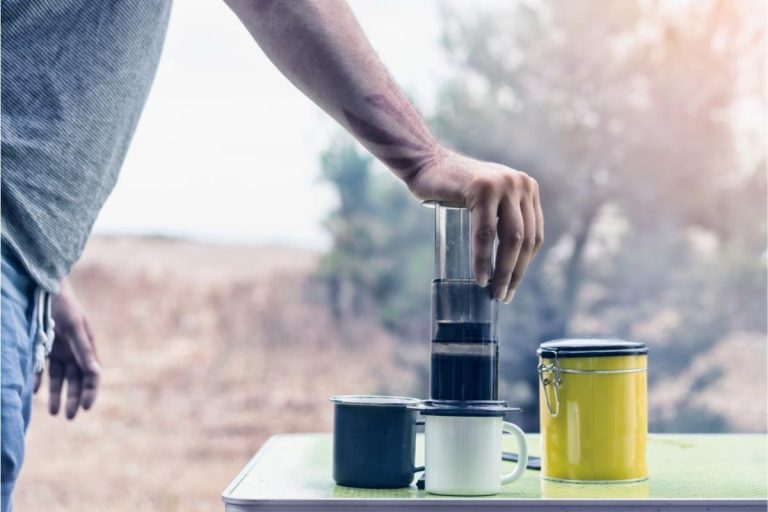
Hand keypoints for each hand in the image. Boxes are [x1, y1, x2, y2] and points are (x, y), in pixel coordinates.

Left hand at [34, 278, 100, 418]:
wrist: (43, 288)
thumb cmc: (63, 306)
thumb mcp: (74, 328)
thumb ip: (84, 351)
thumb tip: (96, 373)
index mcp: (87, 347)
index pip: (92, 374)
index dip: (90, 391)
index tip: (85, 408)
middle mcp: (74, 351)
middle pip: (76, 380)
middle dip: (73, 398)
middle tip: (68, 416)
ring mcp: (58, 350)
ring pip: (59, 378)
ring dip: (57, 394)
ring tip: (54, 411)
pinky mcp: (42, 348)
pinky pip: (41, 369)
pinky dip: (39, 380)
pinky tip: (36, 391)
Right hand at [406, 148, 543, 302]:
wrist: (426, 164)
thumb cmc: (453, 189)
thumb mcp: (488, 200)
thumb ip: (503, 218)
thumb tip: (509, 265)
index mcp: (527, 189)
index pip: (535, 234)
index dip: (525, 265)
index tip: (511, 286)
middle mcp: (521, 184)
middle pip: (525, 239)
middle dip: (515, 272)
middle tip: (503, 296)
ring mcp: (504, 184)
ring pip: (510, 238)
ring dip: (503, 270)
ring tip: (494, 292)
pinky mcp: (484, 188)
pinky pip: (486, 232)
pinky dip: (483, 258)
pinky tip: (480, 277)